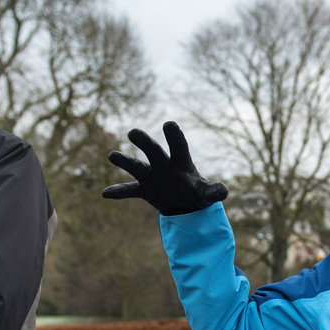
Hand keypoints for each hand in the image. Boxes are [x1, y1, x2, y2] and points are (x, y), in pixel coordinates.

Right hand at [103, 121, 226, 214]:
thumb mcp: (206, 194)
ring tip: (112, 155)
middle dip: (144, 142)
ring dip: (125, 161)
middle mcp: (164, 164)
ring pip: (136, 166)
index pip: (179, 146)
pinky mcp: (144, 190)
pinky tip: (106, 193)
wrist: (186, 205)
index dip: (174, 136)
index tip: (168, 125)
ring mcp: (152, 176)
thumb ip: (213, 191)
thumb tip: (223, 192)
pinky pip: (129, 190)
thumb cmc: (197, 193)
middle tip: (133, 133)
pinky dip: (119, 192)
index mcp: (181, 161)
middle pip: (153, 151)